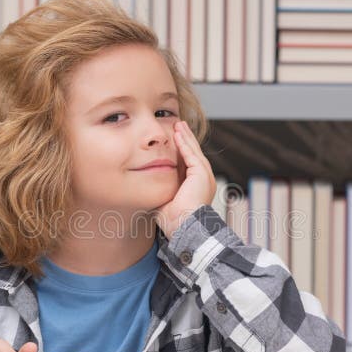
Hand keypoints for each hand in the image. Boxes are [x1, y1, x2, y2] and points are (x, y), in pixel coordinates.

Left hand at [154, 120, 216, 239]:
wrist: (183, 227)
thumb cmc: (173, 222)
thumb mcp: (165, 201)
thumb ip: (160, 191)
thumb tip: (146, 185)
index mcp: (196, 187)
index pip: (188, 164)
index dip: (181, 151)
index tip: (173, 141)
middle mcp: (203, 181)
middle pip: (193, 154)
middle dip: (185, 139)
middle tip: (178, 126)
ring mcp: (205, 176)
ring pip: (193, 151)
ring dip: (185, 137)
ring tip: (178, 125)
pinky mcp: (202, 174)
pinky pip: (191, 154)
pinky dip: (184, 143)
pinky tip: (177, 134)